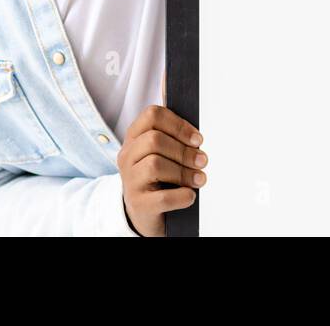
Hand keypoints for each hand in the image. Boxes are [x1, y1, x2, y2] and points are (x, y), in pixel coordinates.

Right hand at [118, 104, 206, 236]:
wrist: (143, 212)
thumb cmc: (158, 177)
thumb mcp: (162, 153)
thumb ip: (176, 140)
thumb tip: (198, 140)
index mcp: (134, 138)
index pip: (152, 116)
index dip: (178, 124)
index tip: (197, 139)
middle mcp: (127, 156)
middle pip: (154, 140)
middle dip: (183, 150)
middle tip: (202, 161)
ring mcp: (130, 181)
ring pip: (155, 165)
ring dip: (183, 172)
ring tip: (199, 179)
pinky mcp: (138, 204)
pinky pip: (162, 197)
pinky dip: (181, 196)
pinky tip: (190, 195)